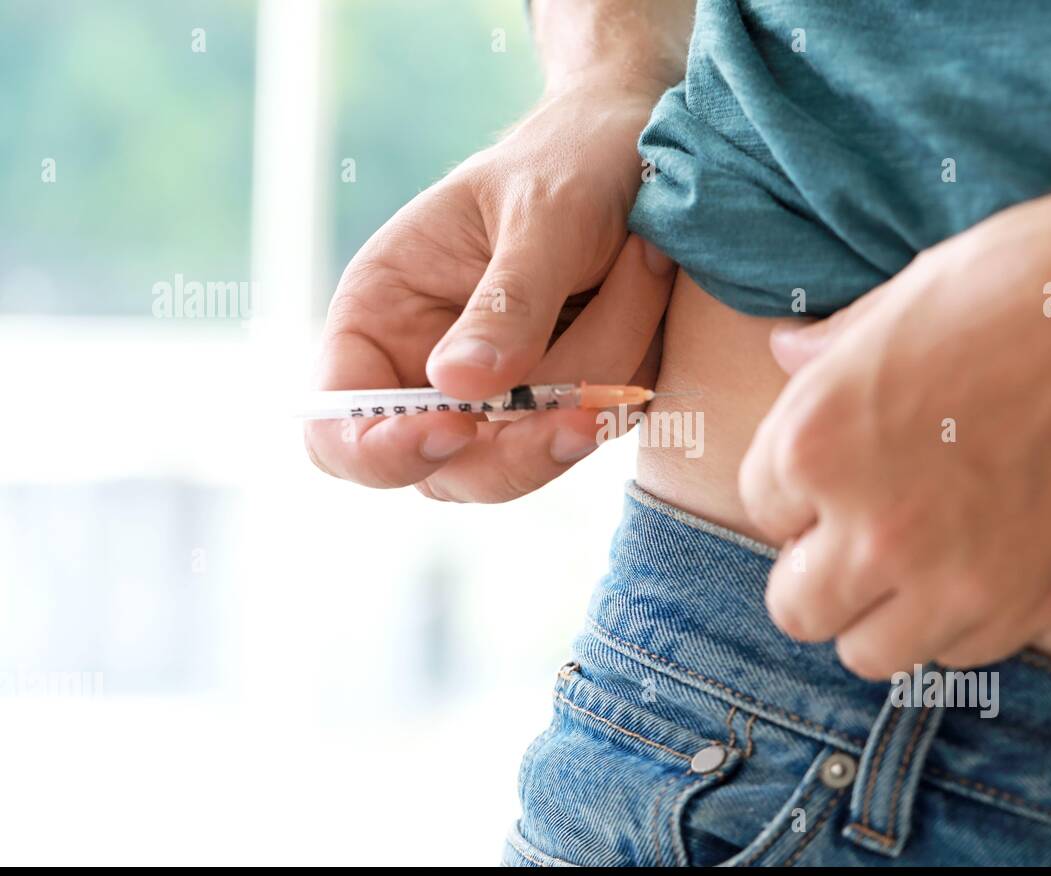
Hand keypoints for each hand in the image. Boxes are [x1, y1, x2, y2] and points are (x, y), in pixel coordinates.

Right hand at [306, 84, 674, 501]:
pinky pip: (598, 426)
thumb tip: (460, 390)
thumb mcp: (541, 211)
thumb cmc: (569, 160)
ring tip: (637, 265)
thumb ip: (507, 302)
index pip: (337, 430)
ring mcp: (504, 403)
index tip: (456, 427)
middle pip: (453, 474)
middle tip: (591, 400)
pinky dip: (633, 371)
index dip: (380, 454)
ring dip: (604, 367)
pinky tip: (643, 291)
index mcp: (381, 320)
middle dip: (529, 439)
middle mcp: (432, 374)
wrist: (641, 155)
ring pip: (540, 451)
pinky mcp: (568, 408)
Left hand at [739, 172, 1050, 678]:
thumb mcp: (914, 293)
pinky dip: (954, 623)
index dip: (796, 488)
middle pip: (796, 605)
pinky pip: (957, 656)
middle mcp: (874, 527)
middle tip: (858, 529)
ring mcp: (957, 580)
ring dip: (878, 611)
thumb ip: (836, 348)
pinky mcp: (1037, 607)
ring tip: (916, 556)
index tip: (837, 470)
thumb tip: (785, 355)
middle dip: (817, 568)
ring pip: (867, 652)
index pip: (760, 506)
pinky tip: (980, 563)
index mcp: (819, 440)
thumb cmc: (1045, 275)